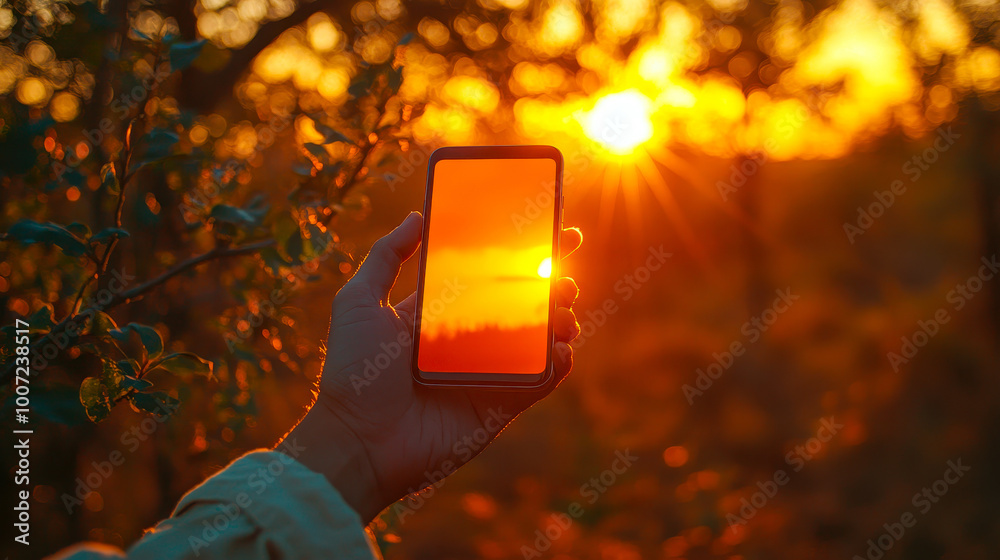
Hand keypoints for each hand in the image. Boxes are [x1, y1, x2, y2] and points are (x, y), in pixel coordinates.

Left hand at [280, 211, 581, 521]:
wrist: (359, 441)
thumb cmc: (353, 372)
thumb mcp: (359, 302)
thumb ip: (385, 257)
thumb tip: (417, 216)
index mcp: (442, 312)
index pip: (489, 275)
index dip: (522, 253)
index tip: (553, 229)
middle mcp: (470, 339)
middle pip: (524, 303)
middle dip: (553, 284)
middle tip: (561, 277)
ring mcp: (489, 371)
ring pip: (541, 338)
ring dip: (561, 319)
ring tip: (562, 309)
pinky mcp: (502, 404)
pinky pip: (541, 379)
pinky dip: (557, 362)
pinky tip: (558, 348)